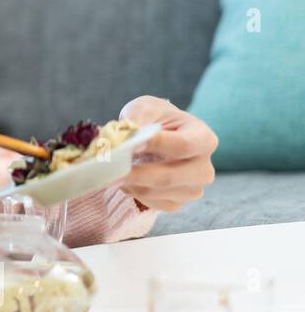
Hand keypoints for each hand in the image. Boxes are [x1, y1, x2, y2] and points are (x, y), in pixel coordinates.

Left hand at [116, 95, 217, 212]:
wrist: (156, 137)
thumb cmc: (153, 119)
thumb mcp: (146, 108)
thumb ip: (138, 117)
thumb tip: (127, 135)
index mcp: (204, 139)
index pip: (183, 145)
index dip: (156, 145)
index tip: (131, 144)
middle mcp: (204, 168)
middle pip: (168, 177)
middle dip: (134, 173)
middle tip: (108, 168)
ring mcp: (192, 189)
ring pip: (154, 192)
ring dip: (127, 182)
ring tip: (111, 169)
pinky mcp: (176, 203)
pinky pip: (149, 202)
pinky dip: (130, 191)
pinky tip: (123, 177)